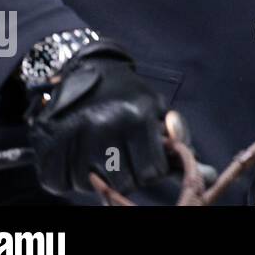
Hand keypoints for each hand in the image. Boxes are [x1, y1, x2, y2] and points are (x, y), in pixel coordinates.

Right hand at [25, 45, 170, 196]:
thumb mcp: (155, 106)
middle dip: (126, 175)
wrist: (85, 69)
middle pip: (124, 183)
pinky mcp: (48, 145)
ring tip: (98, 153)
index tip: (145, 159)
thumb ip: (177, 137)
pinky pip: (60, 183)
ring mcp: (75, 137)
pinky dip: (68, 178)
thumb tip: (205, 171)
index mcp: (136, 117)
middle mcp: (106, 128)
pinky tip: (76, 158)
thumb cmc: (126, 93)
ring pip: (91, 186)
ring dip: (96, 177)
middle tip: (121, 157)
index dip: (151, 169)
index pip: (152, 171)